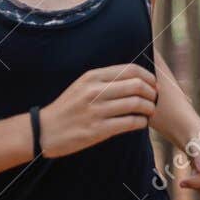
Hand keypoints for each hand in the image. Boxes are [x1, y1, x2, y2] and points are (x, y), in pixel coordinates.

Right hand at [39, 63, 157, 158]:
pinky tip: (141, 123)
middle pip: (136, 85)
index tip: (154, 84)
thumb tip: (133, 78)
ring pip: (136, 104)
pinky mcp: (98, 130)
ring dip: (149, 108)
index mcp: (92, 77)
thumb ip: (104, 80)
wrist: (45, 130)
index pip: (130, 70)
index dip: (148, 76)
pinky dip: (141, 122)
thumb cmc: (67, 108)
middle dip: (152, 92)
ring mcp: (97, 110)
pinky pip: (129, 123)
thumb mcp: (82, 85)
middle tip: (155, 99)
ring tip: (150, 111)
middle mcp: (95, 91)